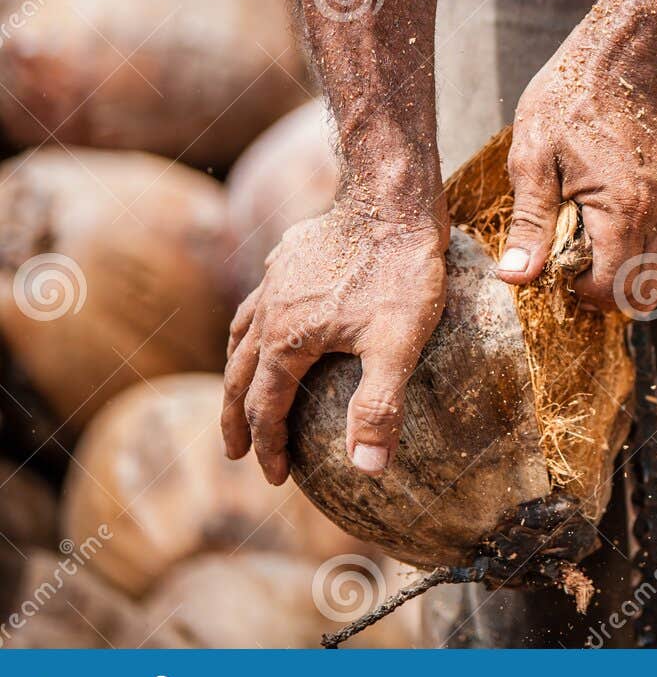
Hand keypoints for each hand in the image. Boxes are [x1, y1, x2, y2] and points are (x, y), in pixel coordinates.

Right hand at [222, 199, 447, 483]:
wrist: (391, 199)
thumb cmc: (400, 271)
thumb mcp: (398, 344)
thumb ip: (380, 406)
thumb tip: (366, 469)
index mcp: (287, 341)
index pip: (267, 408)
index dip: (270, 448)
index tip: (278, 477)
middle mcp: (269, 312)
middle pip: (240, 376)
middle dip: (237, 420)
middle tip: (236, 453)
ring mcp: (276, 281)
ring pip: (243, 335)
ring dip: (239, 371)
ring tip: (240, 393)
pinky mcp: (291, 256)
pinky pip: (260, 299)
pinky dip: (254, 324)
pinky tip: (269, 322)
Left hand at [498, 28, 656, 313]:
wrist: (624, 57)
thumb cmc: (569, 99)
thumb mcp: (533, 157)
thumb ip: (530, 222)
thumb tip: (516, 276)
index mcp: (621, 209)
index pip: (611, 286)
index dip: (581, 292)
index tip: (556, 271)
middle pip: (644, 289)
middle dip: (608, 292)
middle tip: (575, 270)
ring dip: (634, 279)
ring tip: (598, 258)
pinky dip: (653, 258)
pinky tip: (622, 240)